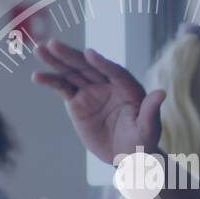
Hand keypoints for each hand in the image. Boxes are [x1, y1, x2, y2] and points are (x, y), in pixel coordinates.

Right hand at [32, 39, 166, 163]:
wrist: (128, 155)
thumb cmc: (143, 141)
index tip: (89, 54)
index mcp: (127, 86)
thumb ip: (151, 111)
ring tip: (39, 49)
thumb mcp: (149, 129)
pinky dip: (50, 81)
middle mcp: (107, 83)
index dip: (102, 63)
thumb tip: (161, 93)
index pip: (113, 71)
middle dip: (71, 55)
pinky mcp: (77, 101)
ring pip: (72, 73)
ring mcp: (91, 91)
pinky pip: (63, 88)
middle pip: (88, 66)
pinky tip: (37, 76)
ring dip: (55, 61)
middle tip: (53, 43)